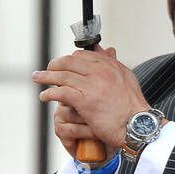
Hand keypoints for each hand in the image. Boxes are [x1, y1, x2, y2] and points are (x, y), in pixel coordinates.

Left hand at [32, 44, 149, 150]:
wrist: (137, 124)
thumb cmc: (132, 106)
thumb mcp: (125, 77)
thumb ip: (112, 63)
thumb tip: (104, 49)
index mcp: (109, 65)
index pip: (82, 55)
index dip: (68, 60)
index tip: (62, 65)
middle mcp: (100, 72)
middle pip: (68, 62)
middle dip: (54, 65)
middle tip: (45, 70)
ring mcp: (91, 85)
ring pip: (62, 76)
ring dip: (46, 77)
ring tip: (37, 78)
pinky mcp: (84, 100)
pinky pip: (61, 92)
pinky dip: (50, 93)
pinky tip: (44, 96)